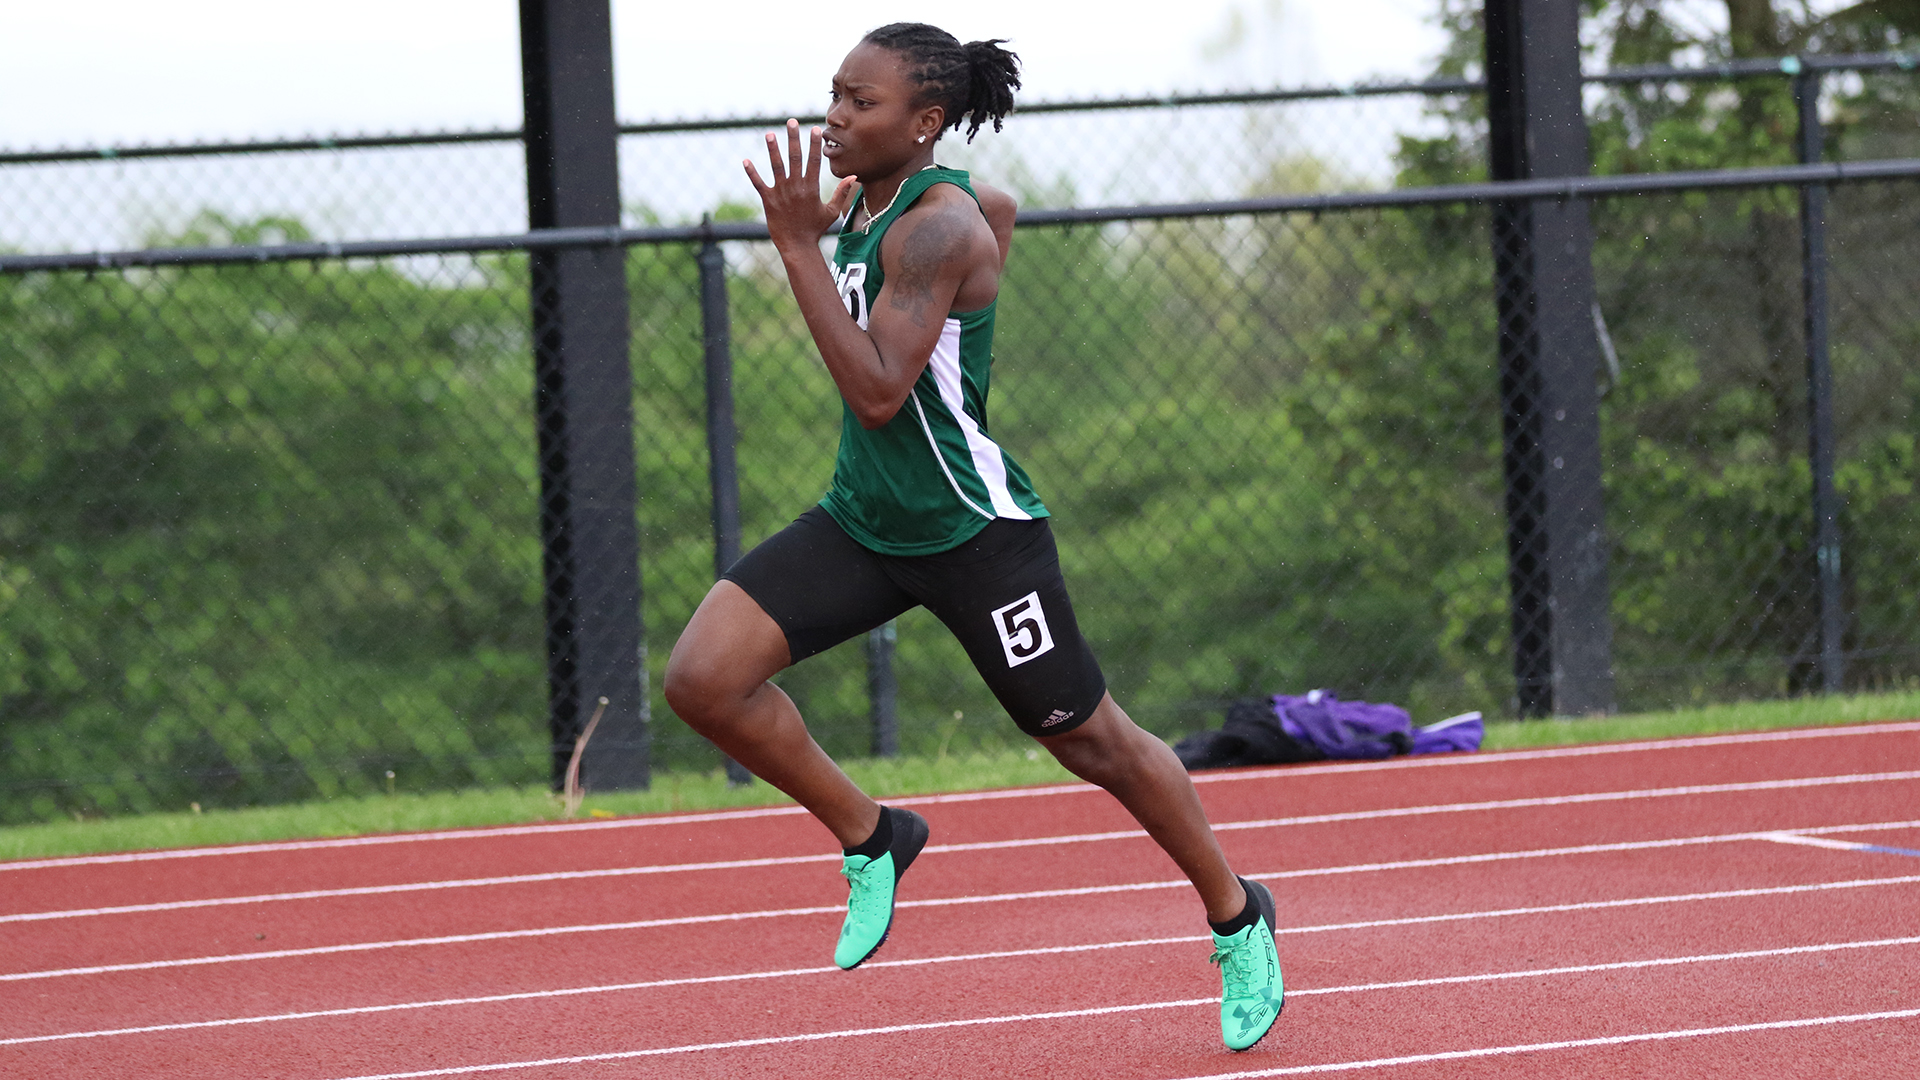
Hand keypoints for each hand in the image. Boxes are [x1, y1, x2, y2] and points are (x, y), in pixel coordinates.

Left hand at [745, 119, 857, 250]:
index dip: (814, 144)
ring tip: (769, 134)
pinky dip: (752, 173)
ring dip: (773, 149)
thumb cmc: (816, 229)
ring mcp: (781, 193)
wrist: (798, 246)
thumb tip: (853, 176)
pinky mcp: (768, 200)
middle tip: (790, 122)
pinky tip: (746, 161)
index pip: (814, 160)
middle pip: (795, 157)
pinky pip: (758, 183)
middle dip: (793, 138)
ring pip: (776, 166)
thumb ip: (841, 192)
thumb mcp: (832, 211)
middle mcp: (796, 187)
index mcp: (811, 187)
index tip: (814, 128)